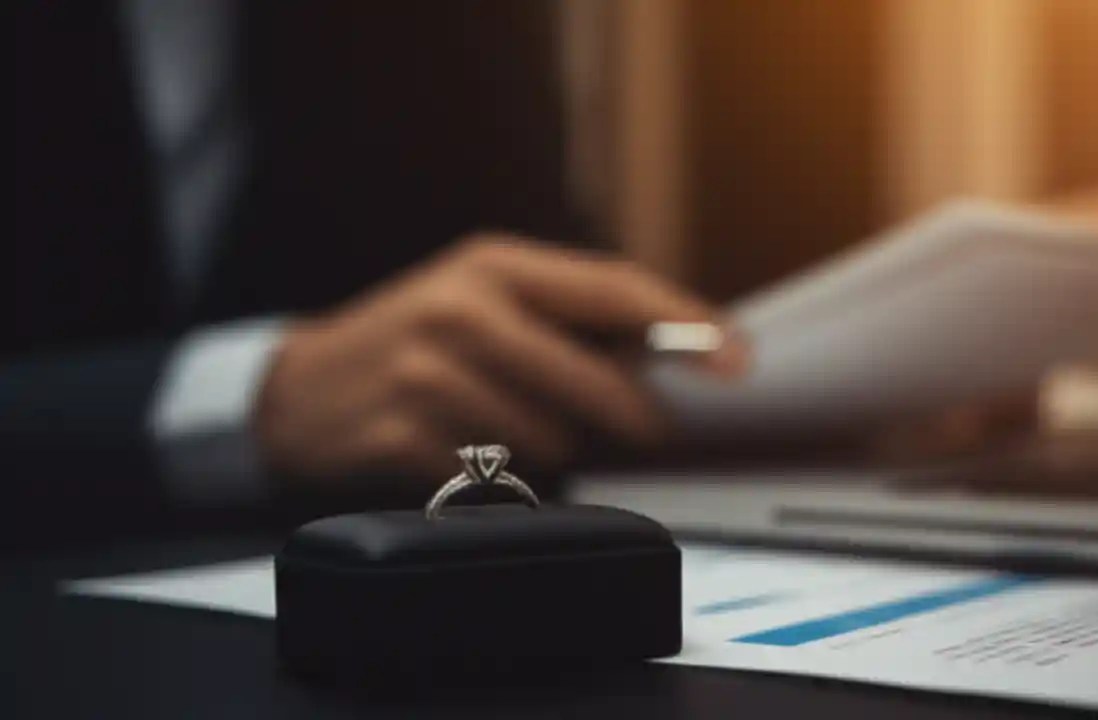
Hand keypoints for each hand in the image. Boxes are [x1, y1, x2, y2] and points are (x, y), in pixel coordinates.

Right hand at [253, 234, 747, 487]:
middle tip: (651, 431)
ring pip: (547, 438)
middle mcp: (460, 308)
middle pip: (592, 377)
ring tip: (507, 428)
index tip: (739, 360)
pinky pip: (491, 477)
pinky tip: (459, 452)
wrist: (300, 389)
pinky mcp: (400, 435)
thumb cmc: (416, 340)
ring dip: (549, 448)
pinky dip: (493, 477)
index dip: (685, 325)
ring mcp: (425, 372)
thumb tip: (675, 356)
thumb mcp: (484, 301)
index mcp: (494, 265)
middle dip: (631, 415)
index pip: (613, 289)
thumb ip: (571, 321)